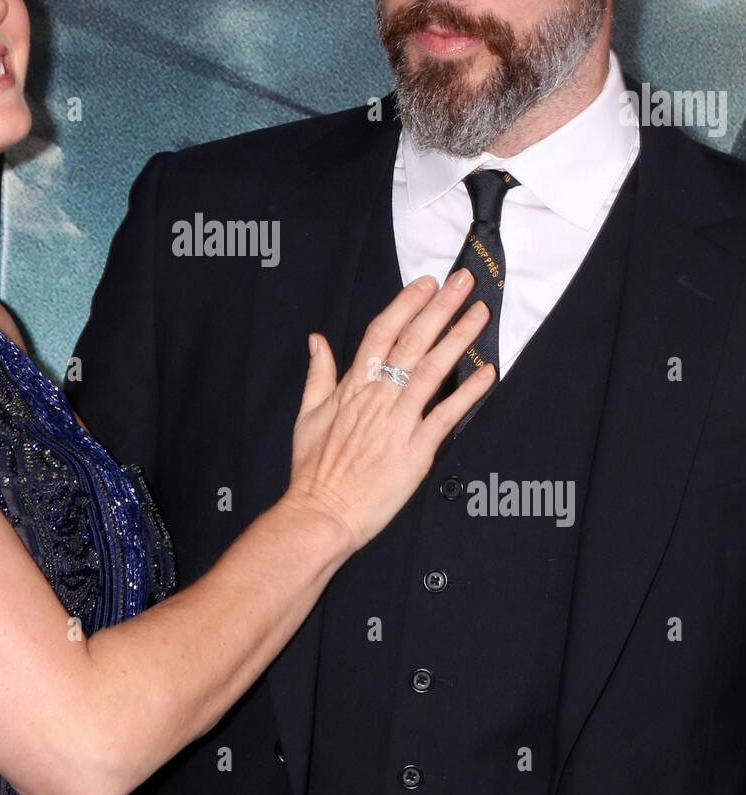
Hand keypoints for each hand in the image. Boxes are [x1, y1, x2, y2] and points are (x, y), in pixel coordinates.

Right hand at [284, 271, 493, 552]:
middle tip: (463, 281)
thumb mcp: (307, 415)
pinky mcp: (416, 450)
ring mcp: (398, 422)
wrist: (321, 512)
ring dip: (458, 338)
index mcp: (352, 387)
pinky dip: (468, 392)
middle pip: (412, 342)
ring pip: (432, 370)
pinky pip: (447, 415)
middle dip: (440, 308)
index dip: (405, 305)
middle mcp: (377, 397)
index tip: (426, 284)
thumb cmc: (313, 469)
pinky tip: (488, 372)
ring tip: (479, 313)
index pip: (381, 334)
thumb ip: (317, 374)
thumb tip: (316, 340)